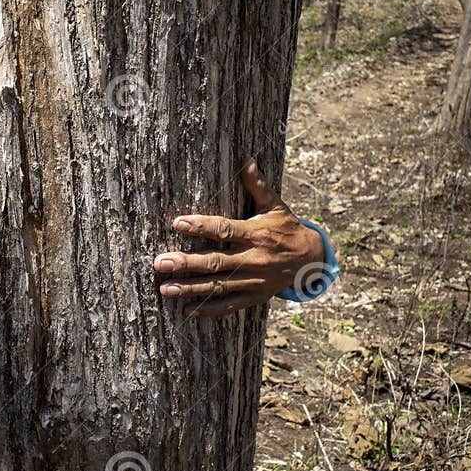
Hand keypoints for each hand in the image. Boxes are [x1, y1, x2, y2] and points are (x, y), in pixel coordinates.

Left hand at [153, 158, 324, 317]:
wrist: (311, 259)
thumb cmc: (286, 228)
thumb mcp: (276, 206)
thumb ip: (258, 186)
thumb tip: (247, 160)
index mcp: (256, 233)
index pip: (224, 229)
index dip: (201, 227)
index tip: (177, 224)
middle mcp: (254, 258)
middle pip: (216, 261)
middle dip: (186, 263)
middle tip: (159, 262)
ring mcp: (254, 280)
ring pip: (218, 286)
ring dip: (190, 288)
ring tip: (165, 288)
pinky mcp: (255, 296)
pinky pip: (230, 304)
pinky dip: (210, 309)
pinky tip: (188, 310)